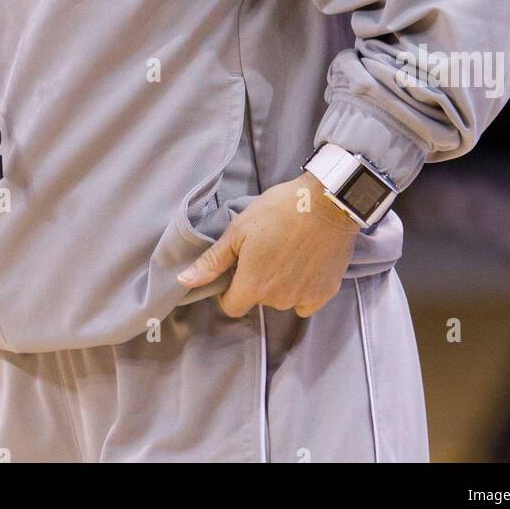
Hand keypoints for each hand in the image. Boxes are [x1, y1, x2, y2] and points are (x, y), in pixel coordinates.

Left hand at [176, 172, 360, 317]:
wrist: (326, 202)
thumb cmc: (278, 210)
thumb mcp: (239, 230)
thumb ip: (213, 261)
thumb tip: (183, 282)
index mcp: (253, 285)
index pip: (232, 307)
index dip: (228, 292)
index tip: (236, 271)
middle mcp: (277, 299)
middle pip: (259, 300)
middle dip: (257, 281)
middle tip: (265, 251)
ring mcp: (303, 298)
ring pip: (282, 300)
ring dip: (280, 284)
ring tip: (287, 252)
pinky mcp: (325, 293)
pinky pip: (306, 302)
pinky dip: (303, 288)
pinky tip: (305, 263)